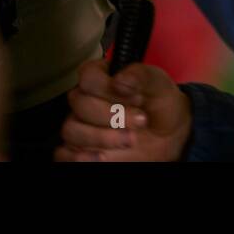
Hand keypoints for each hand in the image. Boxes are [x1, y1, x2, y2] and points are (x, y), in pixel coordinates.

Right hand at [55, 58, 192, 161]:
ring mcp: (82, 126)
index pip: (87, 76)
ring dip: (102, 137)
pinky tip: (103, 157)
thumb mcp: (158, 84)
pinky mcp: (82, 150)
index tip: (134, 97)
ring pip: (72, 130)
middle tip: (139, 121)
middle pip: (80, 104)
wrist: (169, 133)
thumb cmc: (159, 103)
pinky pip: (65, 154)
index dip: (108, 87)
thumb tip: (120, 79)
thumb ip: (140, 75)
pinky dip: (81, 158)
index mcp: (102, 78)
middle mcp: (87, 100)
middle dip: (112, 115)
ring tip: (130, 140)